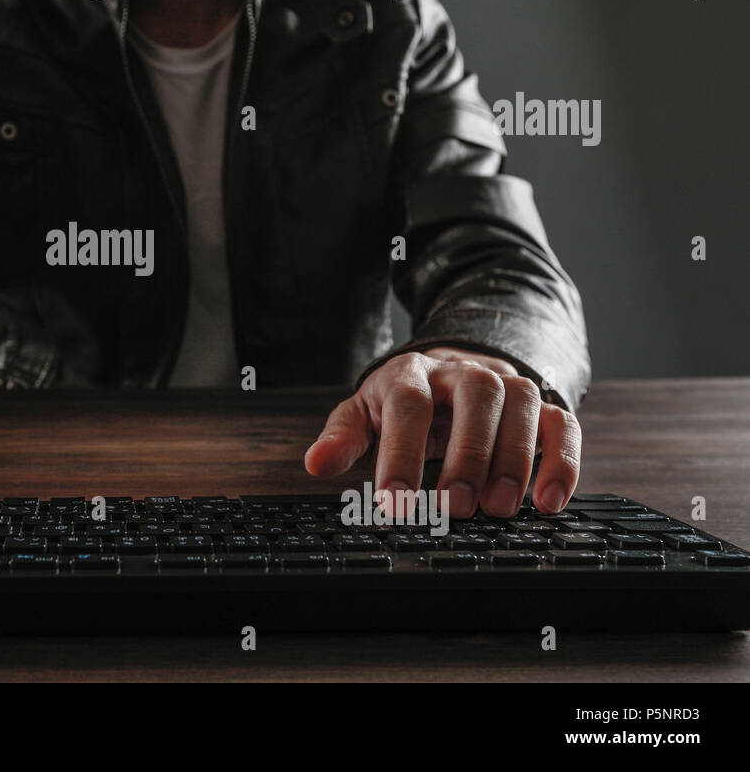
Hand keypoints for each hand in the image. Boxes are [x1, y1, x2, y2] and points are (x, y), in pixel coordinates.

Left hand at [303, 348, 580, 516]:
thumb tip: (316, 463)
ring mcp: (506, 384)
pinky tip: (549, 502)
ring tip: (500, 508)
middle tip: (457, 507)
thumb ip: (343, 437)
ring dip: (515, 459)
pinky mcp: (542, 405)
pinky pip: (562, 423)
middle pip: (476, 395)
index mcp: (410, 374)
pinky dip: (562, 461)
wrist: (448, 369)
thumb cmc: (401, 403)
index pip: (407, 404)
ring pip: (522, 405)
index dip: (401, 453)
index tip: (395, 503)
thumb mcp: (364, 413)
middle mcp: (462, 372)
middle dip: (468, 453)